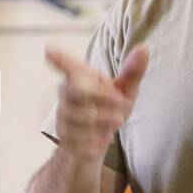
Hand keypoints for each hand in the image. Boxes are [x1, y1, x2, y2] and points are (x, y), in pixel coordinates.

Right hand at [45, 44, 148, 161]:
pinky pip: (81, 141)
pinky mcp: (65, 139)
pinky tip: (102, 139)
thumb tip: (144, 48)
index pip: (68, 66)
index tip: (49, 50)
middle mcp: (67, 96)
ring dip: (104, 122)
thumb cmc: (109, 109)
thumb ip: (132, 72)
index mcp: (81, 78)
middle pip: (76, 92)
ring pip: (81, 118)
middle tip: (123, 105)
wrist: (92, 144)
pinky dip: (97, 141)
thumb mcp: (124, 91)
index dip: (59, 59)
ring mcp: (63, 118)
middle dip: (103, 99)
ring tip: (116, 123)